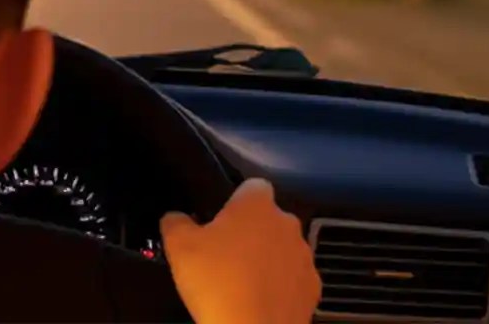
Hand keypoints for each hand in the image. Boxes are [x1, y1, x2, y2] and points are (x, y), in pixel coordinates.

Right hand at [161, 178, 320, 323]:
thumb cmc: (215, 280)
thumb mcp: (179, 246)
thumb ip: (175, 222)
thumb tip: (175, 217)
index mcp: (257, 204)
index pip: (252, 187)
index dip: (235, 202)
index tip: (220, 223)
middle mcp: (287, 223)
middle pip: (268, 219)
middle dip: (251, 232)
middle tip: (225, 256)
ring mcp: (304, 256)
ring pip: (283, 249)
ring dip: (268, 259)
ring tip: (242, 283)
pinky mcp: (313, 287)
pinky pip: (293, 278)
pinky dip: (281, 286)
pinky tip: (260, 301)